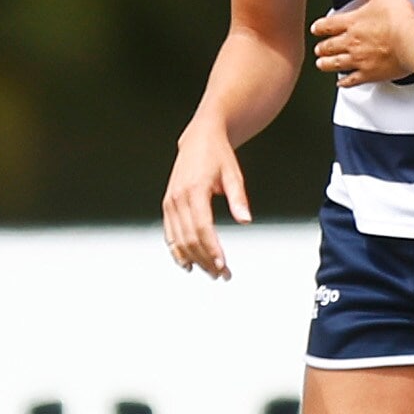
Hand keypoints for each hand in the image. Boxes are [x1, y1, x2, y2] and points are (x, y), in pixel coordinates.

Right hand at [162, 125, 250, 278]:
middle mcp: (178, 197)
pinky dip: (176, 251)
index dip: (212, 248)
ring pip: (178, 239)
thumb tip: (246, 221)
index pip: (202, 227)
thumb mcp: (233, 174)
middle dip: (205, 259)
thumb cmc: (218, 155)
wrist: (199, 138)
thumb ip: (238, 198)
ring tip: (210, 272)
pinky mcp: (167, 204)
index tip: (223, 264)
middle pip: (190, 238)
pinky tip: (187, 264)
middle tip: (222, 275)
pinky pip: (169, 233)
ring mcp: (170, 202)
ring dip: (193, 259)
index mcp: (194, 189)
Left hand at [310, 0, 413, 86]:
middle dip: (321, 47)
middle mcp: (352, 43)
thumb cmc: (399, 19)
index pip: (329, 25)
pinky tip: (342, 83)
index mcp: (353, 23)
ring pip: (336, 64)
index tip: (316, 28)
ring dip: (326, 64)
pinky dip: (344, 83)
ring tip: (321, 64)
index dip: (320, 27)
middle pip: (330, 46)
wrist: (412, 42)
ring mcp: (360, 60)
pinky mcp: (370, 74)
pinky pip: (352, 80)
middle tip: (318, 49)